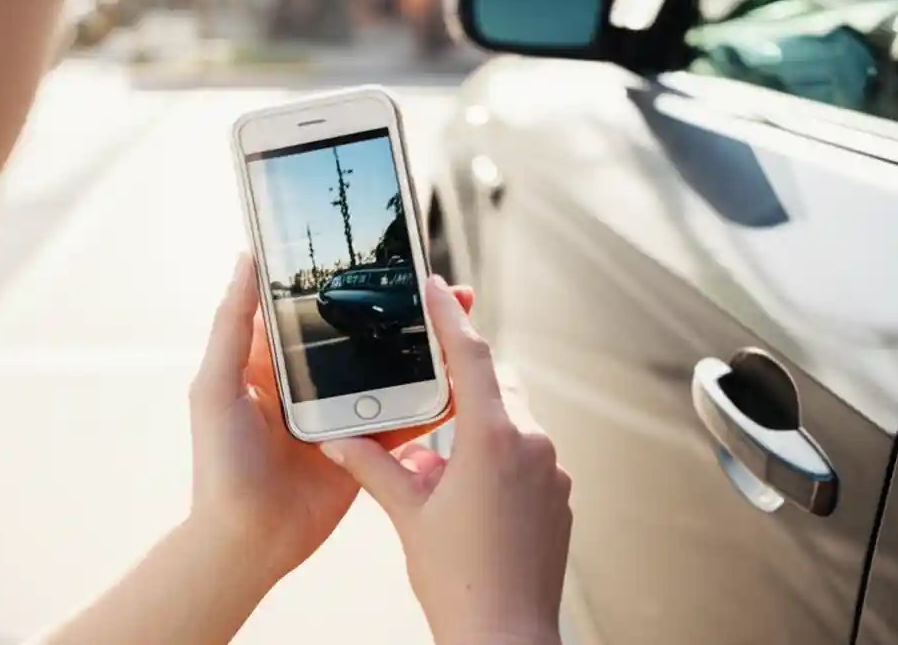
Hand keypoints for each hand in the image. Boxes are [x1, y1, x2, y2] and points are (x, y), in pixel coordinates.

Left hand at [188, 255, 473, 582]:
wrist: (248, 540)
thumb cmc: (220, 463)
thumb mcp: (216, 386)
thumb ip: (232, 324)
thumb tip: (246, 259)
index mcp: (270, 360)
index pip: (311, 307)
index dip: (343, 280)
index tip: (379, 253)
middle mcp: (308, 381)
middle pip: (360, 334)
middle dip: (398, 310)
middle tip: (438, 284)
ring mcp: (340, 413)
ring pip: (387, 369)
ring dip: (422, 347)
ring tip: (460, 319)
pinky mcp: (365, 445)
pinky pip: (403, 416)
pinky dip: (431, 398)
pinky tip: (460, 378)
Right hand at [319, 276, 571, 644]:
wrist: (504, 636)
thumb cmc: (459, 580)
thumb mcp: (407, 515)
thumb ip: (373, 466)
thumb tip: (339, 440)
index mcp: (493, 440)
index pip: (472, 357)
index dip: (452, 317)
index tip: (438, 288)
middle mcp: (531, 446)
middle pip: (496, 387)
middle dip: (461, 389)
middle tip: (424, 404)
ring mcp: (551, 472)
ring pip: (511, 424)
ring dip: (476, 431)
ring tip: (436, 469)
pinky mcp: (558, 497)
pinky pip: (526, 457)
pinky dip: (495, 460)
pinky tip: (464, 495)